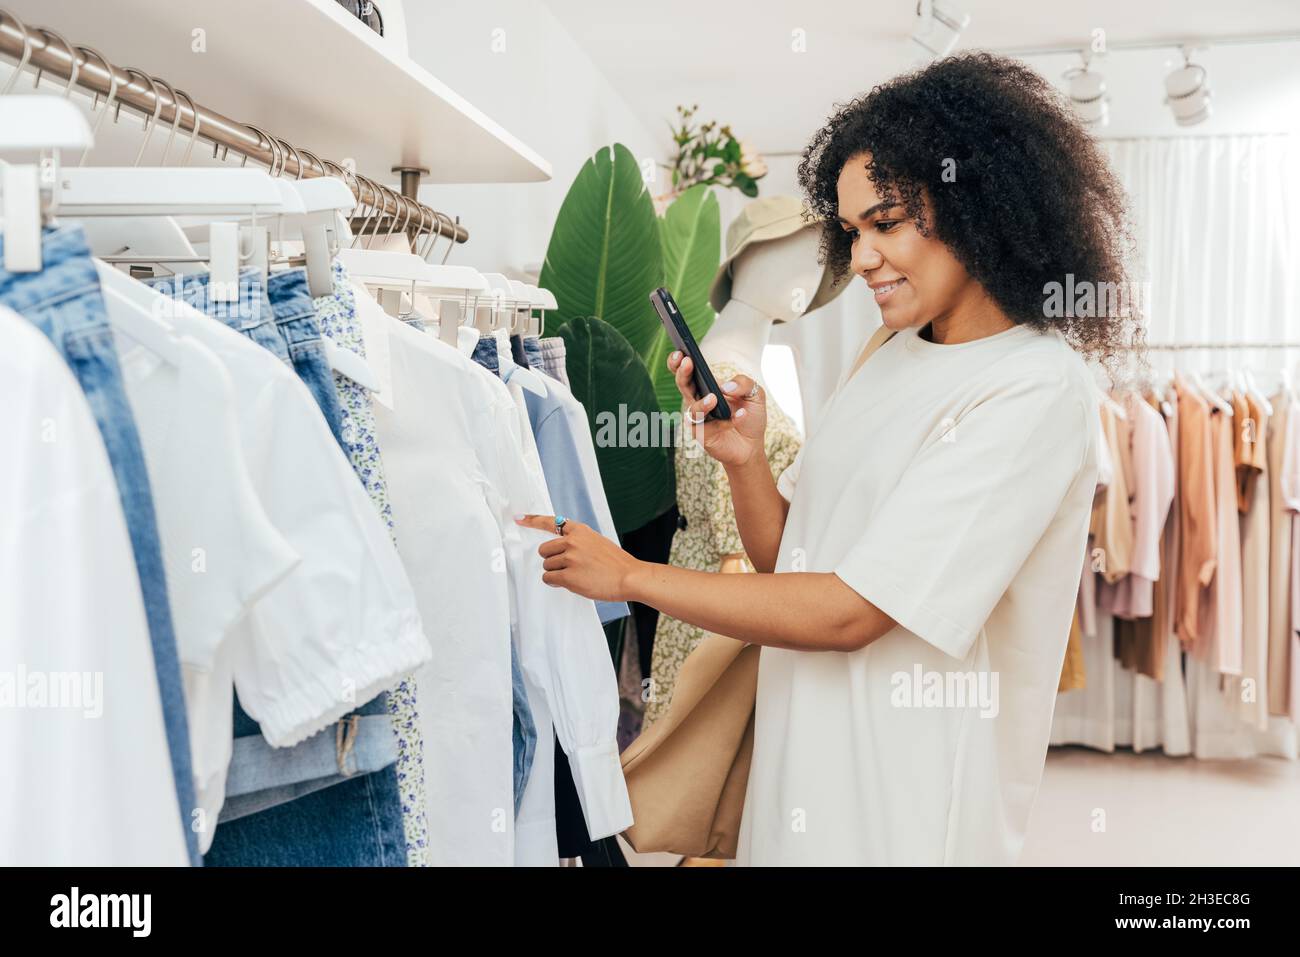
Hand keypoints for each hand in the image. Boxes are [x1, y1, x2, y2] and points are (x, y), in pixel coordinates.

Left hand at [514, 514, 642, 602]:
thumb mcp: (597, 542)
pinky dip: (556, 582)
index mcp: (580, 531)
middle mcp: (572, 542)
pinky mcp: (568, 576)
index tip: (519, 518)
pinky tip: (572, 583)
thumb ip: (579, 542)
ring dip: (556, 572)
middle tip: (567, 566)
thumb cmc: (616, 563)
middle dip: (552, 559)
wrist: (629, 577)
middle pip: (544, 550)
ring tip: (576, 575)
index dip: (532, 520)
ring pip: (546, 566)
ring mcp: (570, 559)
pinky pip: (549, 579)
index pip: (551, 522)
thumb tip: (562, 550)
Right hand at [669, 350, 767, 467]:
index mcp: (706, 386)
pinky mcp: (702, 436)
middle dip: (681, 373)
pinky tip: (738, 416)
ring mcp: (698, 419)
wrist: (752, 445)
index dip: (679, 362)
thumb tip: (725, 387)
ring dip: (701, 402)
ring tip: (714, 397)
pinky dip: (724, 422)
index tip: (680, 352)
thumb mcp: (755, 394)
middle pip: (682, 384)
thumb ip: (744, 383)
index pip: (688, 371)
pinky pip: (707, 428)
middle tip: (686, 362)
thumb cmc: (750, 416)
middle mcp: (698, 401)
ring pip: (692, 408)